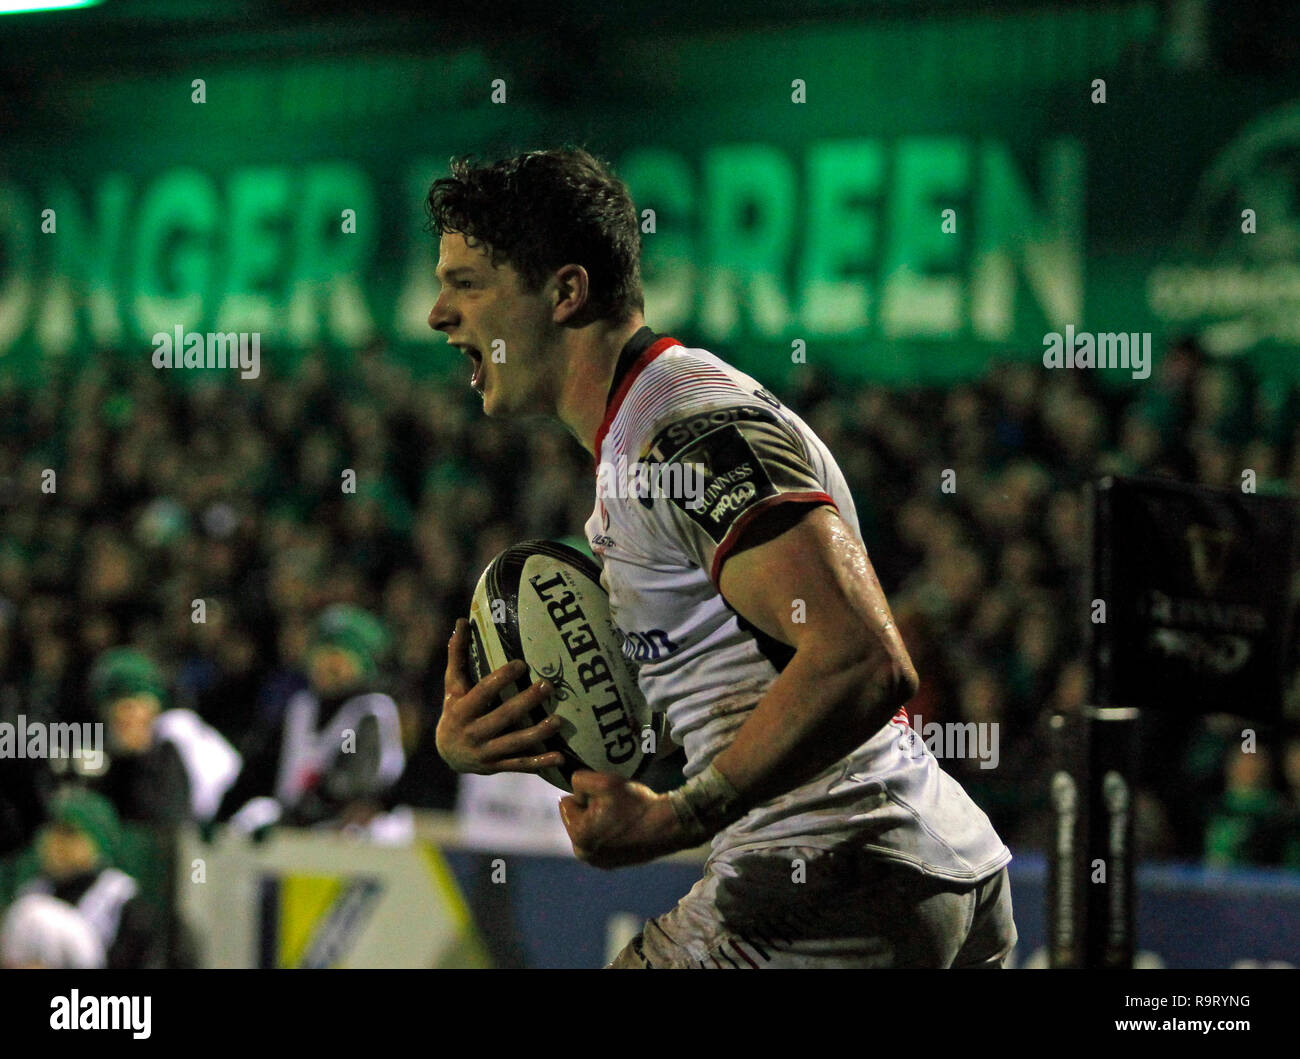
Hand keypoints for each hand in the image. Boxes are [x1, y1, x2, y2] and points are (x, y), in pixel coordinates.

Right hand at [437, 617, 564, 774]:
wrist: (448, 754)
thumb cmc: (455, 708)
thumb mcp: (453, 685)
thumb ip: (457, 654)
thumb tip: (462, 622)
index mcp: (461, 710)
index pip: (482, 693)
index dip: (500, 679)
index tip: (521, 664)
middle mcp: (472, 734)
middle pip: (502, 717)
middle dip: (525, 702)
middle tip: (548, 685)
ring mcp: (486, 753)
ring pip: (515, 743)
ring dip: (538, 733)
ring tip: (559, 720)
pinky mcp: (498, 767)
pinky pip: (520, 765)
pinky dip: (540, 763)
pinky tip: (560, 757)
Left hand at [559, 770, 687, 868]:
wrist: (667, 826)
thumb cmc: (636, 804)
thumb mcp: (604, 781)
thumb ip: (579, 780)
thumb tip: (575, 791)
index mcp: (578, 835)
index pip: (567, 803)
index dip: (586, 794)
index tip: (607, 798)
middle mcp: (584, 854)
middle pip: (577, 819)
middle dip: (590, 810)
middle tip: (615, 807)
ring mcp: (598, 861)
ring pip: (590, 829)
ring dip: (600, 821)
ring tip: (623, 817)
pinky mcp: (612, 864)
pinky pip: (602, 841)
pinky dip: (611, 833)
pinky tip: (628, 828)